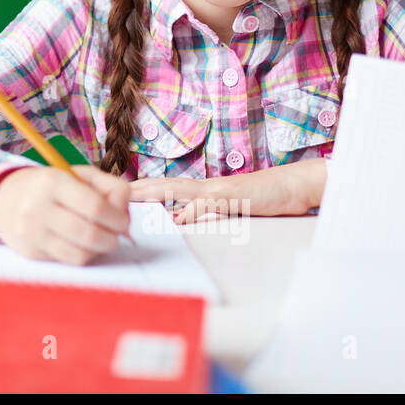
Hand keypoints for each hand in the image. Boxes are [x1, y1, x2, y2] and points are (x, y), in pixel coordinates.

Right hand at [0, 164, 131, 264]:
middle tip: (117, 234)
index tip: (123, 221)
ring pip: (81, 254)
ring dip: (100, 249)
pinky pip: (69, 260)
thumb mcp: (78, 175)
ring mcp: (32, 233)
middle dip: (112, 238)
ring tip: (101, 239)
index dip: (117, 218)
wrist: (4, 199)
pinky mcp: (31, 252)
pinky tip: (82, 244)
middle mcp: (38, 208)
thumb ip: (109, 186)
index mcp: (53, 182)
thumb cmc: (51, 187)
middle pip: (90, 234)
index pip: (95, 207)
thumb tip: (126, 211)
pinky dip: (84, 255)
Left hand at [128, 159, 325, 223]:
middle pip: (165, 185)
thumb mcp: (228, 207)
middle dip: (138, 188)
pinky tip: (179, 218)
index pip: (166, 189)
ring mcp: (220, 190)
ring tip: (131, 197)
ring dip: (156, 194)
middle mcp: (206, 187)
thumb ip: (205, 212)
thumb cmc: (262, 198)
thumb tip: (179, 220)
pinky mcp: (235, 198)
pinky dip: (194, 211)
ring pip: (181, 191)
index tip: (117, 193)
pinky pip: (211, 204)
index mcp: (203, 190)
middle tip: (110, 191)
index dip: (142, 190)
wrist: (294, 185)